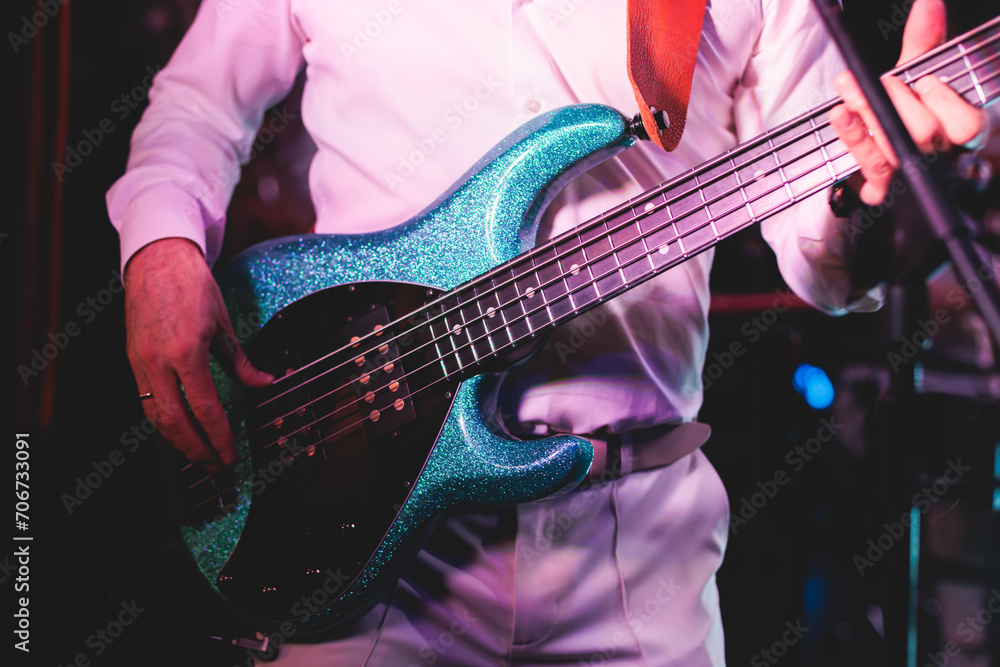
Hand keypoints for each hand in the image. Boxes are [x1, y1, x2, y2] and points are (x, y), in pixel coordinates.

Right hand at [124, 238, 273, 468]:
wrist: (157, 260)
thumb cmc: (192, 286)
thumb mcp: (225, 324)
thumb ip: (242, 362)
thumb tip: (263, 384)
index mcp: (187, 352)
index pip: (206, 408)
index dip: (219, 436)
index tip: (230, 453)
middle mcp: (159, 362)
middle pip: (175, 422)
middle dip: (196, 450)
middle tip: (214, 465)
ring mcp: (141, 362)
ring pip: (156, 416)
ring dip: (177, 441)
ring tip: (198, 455)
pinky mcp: (132, 360)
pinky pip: (146, 400)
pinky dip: (163, 421)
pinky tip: (178, 429)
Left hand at [829, 0, 987, 204]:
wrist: (883, 156)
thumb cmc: (909, 111)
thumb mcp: (918, 75)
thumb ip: (924, 42)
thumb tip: (928, 3)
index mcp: (959, 130)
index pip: (967, 126)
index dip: (944, 103)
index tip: (924, 80)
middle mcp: (937, 156)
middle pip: (924, 136)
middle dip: (897, 103)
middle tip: (880, 82)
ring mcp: (908, 175)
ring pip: (893, 152)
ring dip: (867, 115)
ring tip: (847, 88)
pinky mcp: (881, 188)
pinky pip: (868, 169)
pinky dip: (853, 138)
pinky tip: (840, 115)